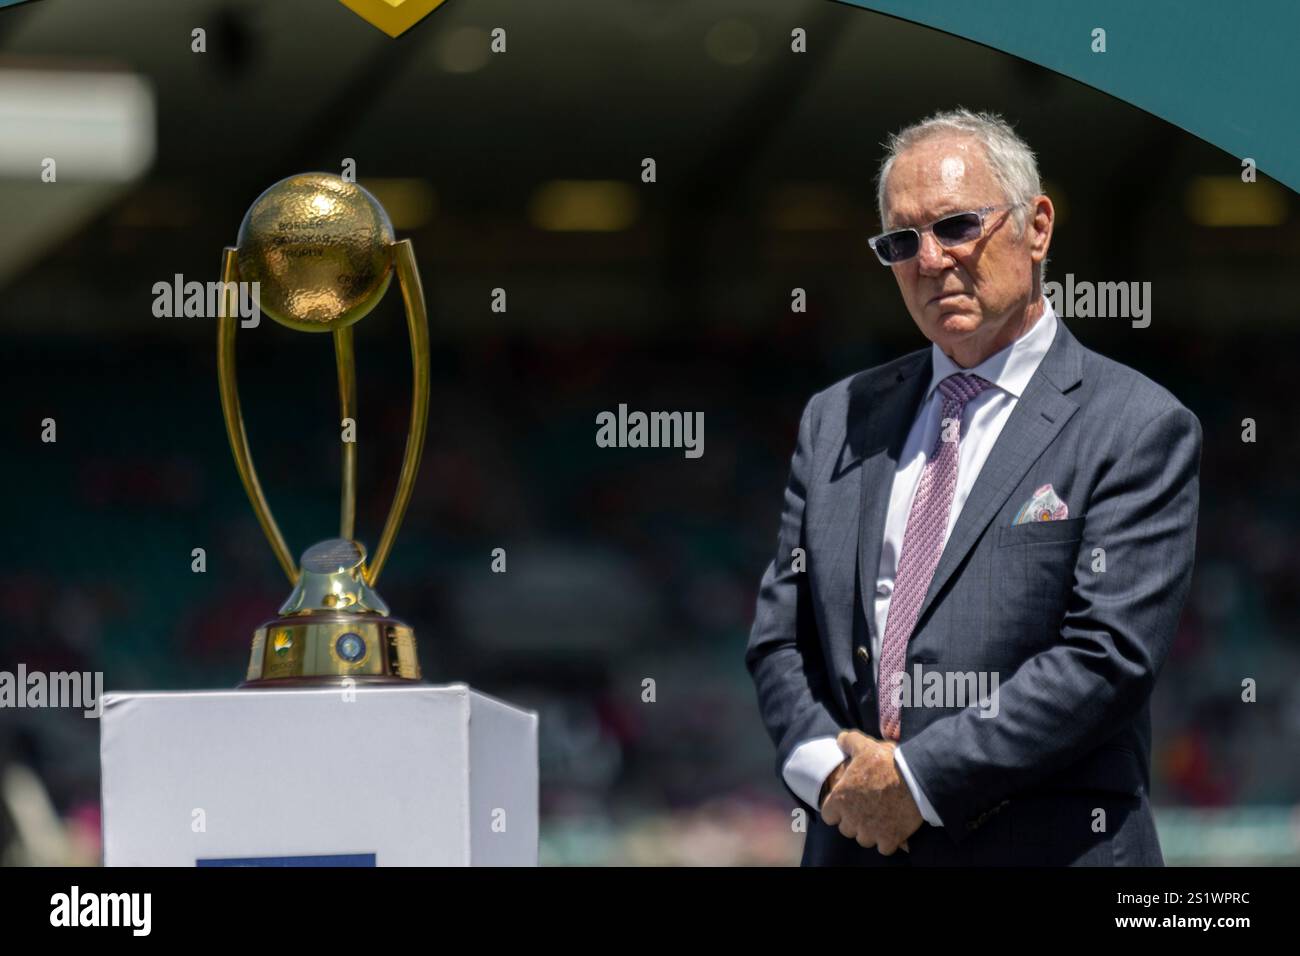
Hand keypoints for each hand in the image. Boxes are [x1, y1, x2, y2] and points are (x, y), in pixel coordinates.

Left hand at [819, 730, 923, 854]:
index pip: (828, 815)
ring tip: (879, 819)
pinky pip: (883, 848)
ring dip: (870, 832)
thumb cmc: (887, 762)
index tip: (848, 804)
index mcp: (840, 799)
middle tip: (866, 809)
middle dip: (854, 821)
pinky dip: (888, 841)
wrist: (915, 778)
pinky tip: (893, 828)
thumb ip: (848, 742)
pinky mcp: (889, 839)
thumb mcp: (865, 747)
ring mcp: (871, 831)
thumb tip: (840, 739)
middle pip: (846, 829)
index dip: (837, 810)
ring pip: (863, 840)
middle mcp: (852, 819)